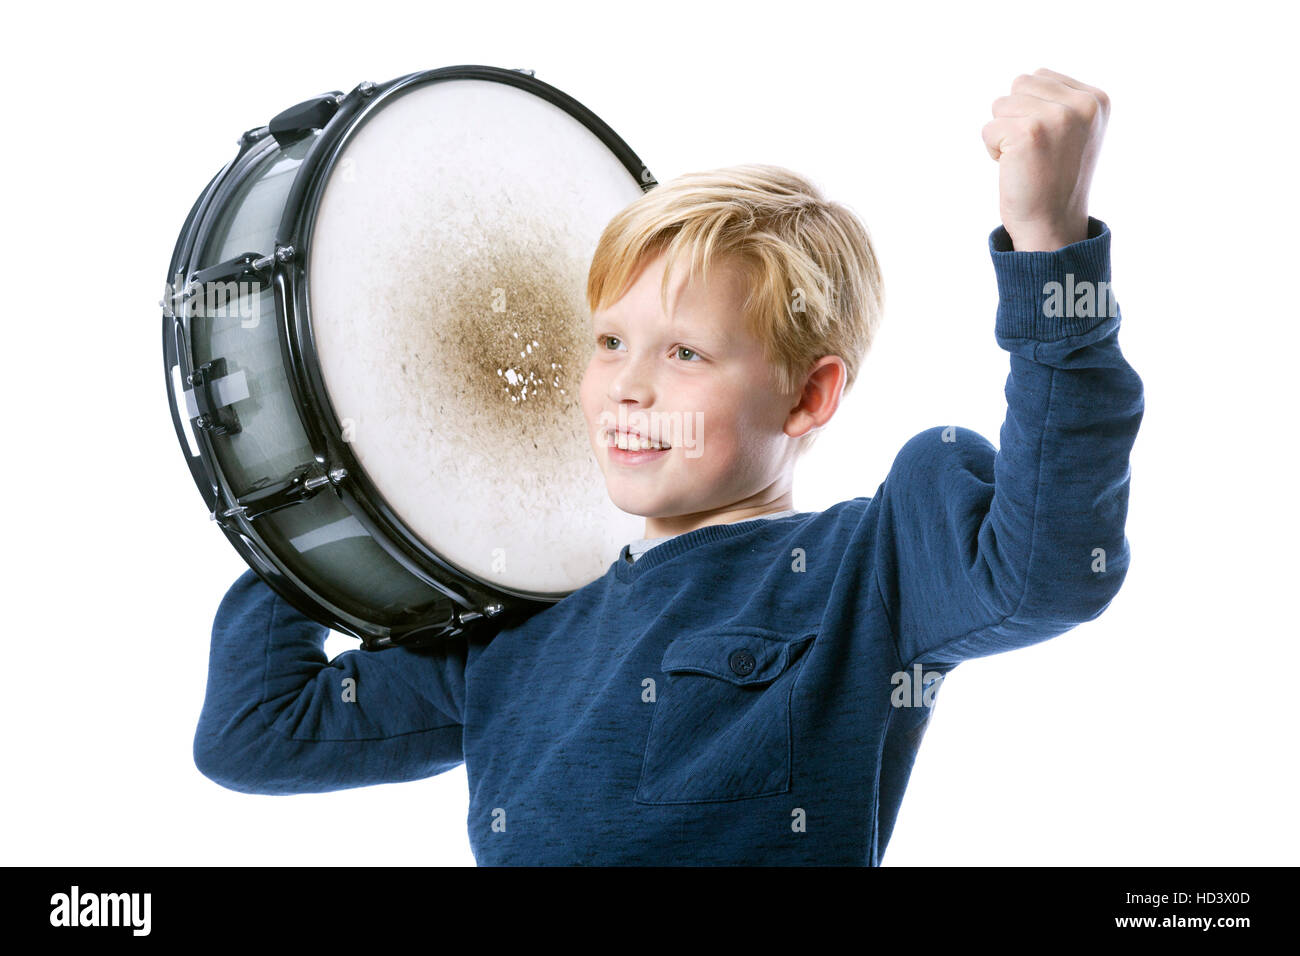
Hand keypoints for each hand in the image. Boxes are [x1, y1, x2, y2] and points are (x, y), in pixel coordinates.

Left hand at [982, 68, 1109, 250]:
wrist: (1053, 224)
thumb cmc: (1055, 179)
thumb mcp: (1074, 132)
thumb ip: (1060, 100)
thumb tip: (1027, 78)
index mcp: (1097, 99)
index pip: (1040, 77)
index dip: (1032, 110)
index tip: (1049, 143)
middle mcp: (1082, 104)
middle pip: (1019, 85)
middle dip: (1015, 117)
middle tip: (1034, 152)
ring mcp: (1057, 117)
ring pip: (1001, 104)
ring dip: (1003, 133)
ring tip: (1026, 160)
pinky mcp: (1029, 133)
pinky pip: (988, 129)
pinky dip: (992, 150)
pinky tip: (1014, 169)